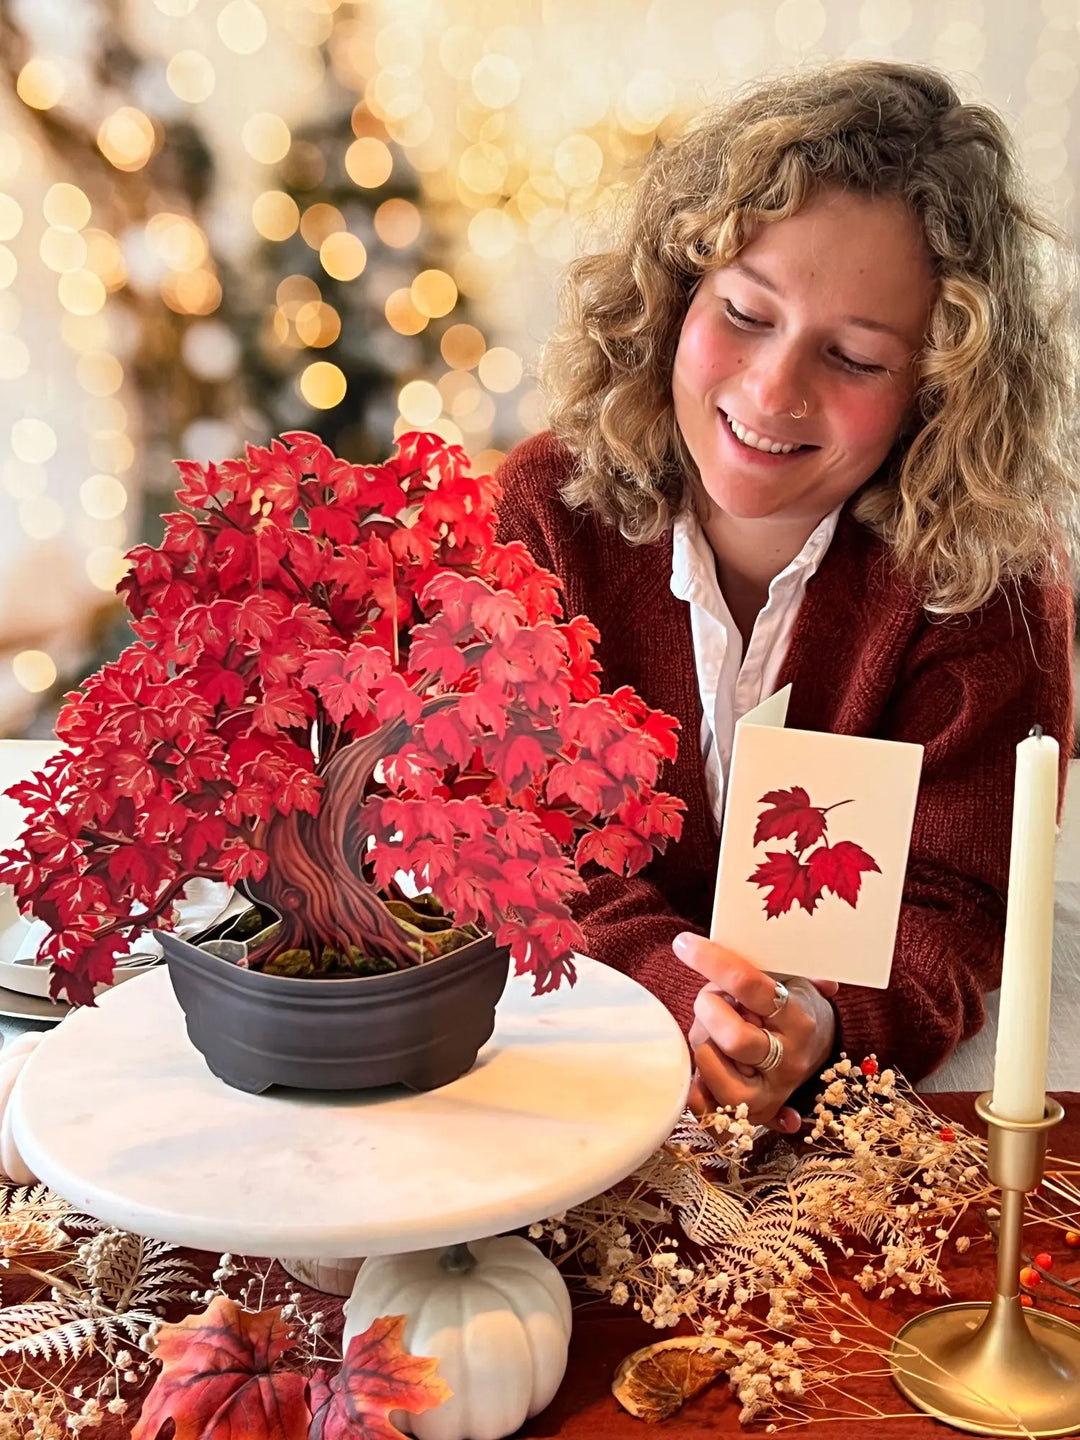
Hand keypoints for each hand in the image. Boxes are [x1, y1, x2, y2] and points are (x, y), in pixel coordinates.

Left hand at [672, 932, 836, 1132]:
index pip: (750, 986)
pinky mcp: (751, 1116)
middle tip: (709, 998)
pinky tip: (706, 1059)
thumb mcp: (789, 978)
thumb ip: (764, 962)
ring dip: (702, 1042)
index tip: (684, 944)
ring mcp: (771, 1093)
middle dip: (708, 1010)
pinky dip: (697, 1082)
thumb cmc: (792, 1005)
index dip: (713, 961)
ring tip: (712, 1030)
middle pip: (734, 1038)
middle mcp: (788, 1060)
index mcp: (799, 1019)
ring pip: (716, 1071)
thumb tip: (732, 941)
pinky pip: (707, 1106)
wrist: (819, 1050)